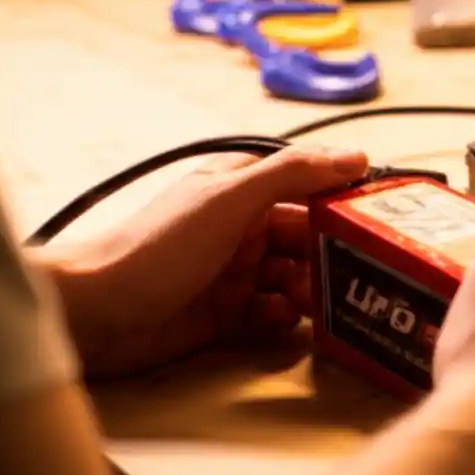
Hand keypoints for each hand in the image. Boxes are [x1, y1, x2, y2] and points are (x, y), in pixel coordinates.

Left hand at [34, 146, 367, 377]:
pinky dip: (283, 318)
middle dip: (330, 252)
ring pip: (296, 278)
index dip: (343, 199)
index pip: (310, 185)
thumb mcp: (230, 198)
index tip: (377, 216)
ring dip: (310, 288)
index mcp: (244, 189)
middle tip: (351, 270)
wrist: (98, 312)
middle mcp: (244, 227)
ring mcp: (236, 272)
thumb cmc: (158, 246)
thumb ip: (293, 173)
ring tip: (308, 298)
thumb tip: (356, 156)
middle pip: (309, 237)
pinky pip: (273, 315)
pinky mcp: (228, 315)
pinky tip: (278, 319)